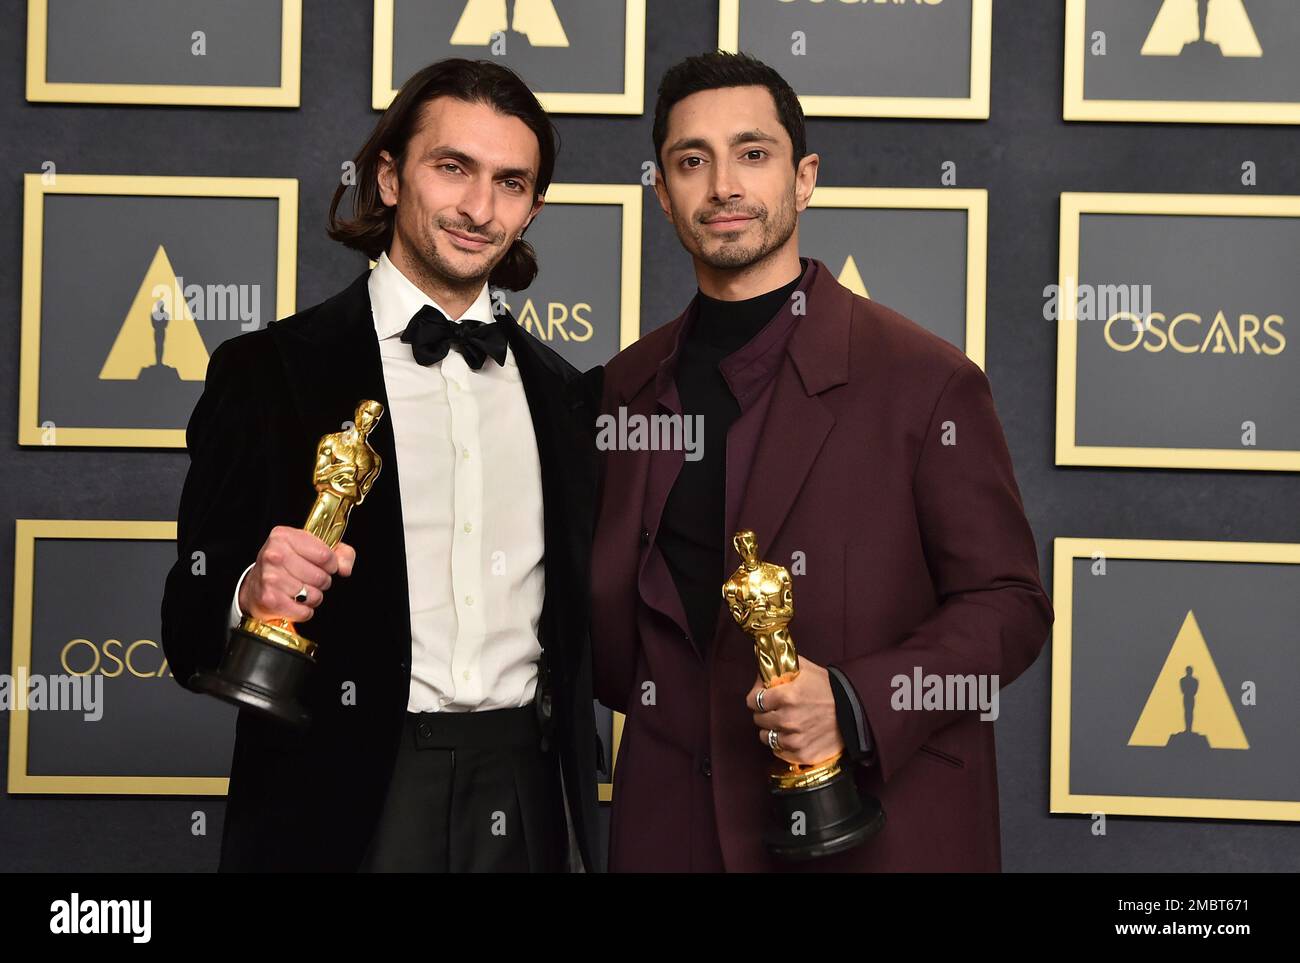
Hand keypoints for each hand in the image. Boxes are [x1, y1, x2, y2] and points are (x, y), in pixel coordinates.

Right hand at [239, 526, 354, 622]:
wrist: (255, 587)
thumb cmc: (287, 565)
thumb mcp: (313, 548)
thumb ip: (340, 553)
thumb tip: (345, 568)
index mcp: (284, 536)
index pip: (325, 555)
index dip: (332, 564)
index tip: (326, 566)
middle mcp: (274, 555)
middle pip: (321, 577)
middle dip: (322, 582)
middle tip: (310, 580)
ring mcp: (270, 578)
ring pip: (314, 595)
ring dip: (313, 597)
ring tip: (301, 591)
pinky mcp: (269, 599)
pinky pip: (304, 611)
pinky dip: (304, 611)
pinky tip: (295, 602)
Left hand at [745, 657, 843, 765]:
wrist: (854, 711)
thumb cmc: (828, 688)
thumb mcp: (804, 669)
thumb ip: (779, 666)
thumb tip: (760, 666)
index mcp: (786, 696)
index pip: (753, 701)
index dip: (756, 697)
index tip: (761, 697)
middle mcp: (788, 719)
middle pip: (758, 719)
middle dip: (764, 713)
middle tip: (775, 709)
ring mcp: (794, 739)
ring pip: (766, 737)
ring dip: (771, 730)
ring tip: (783, 723)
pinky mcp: (801, 754)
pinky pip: (779, 751)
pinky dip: (782, 744)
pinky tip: (792, 735)